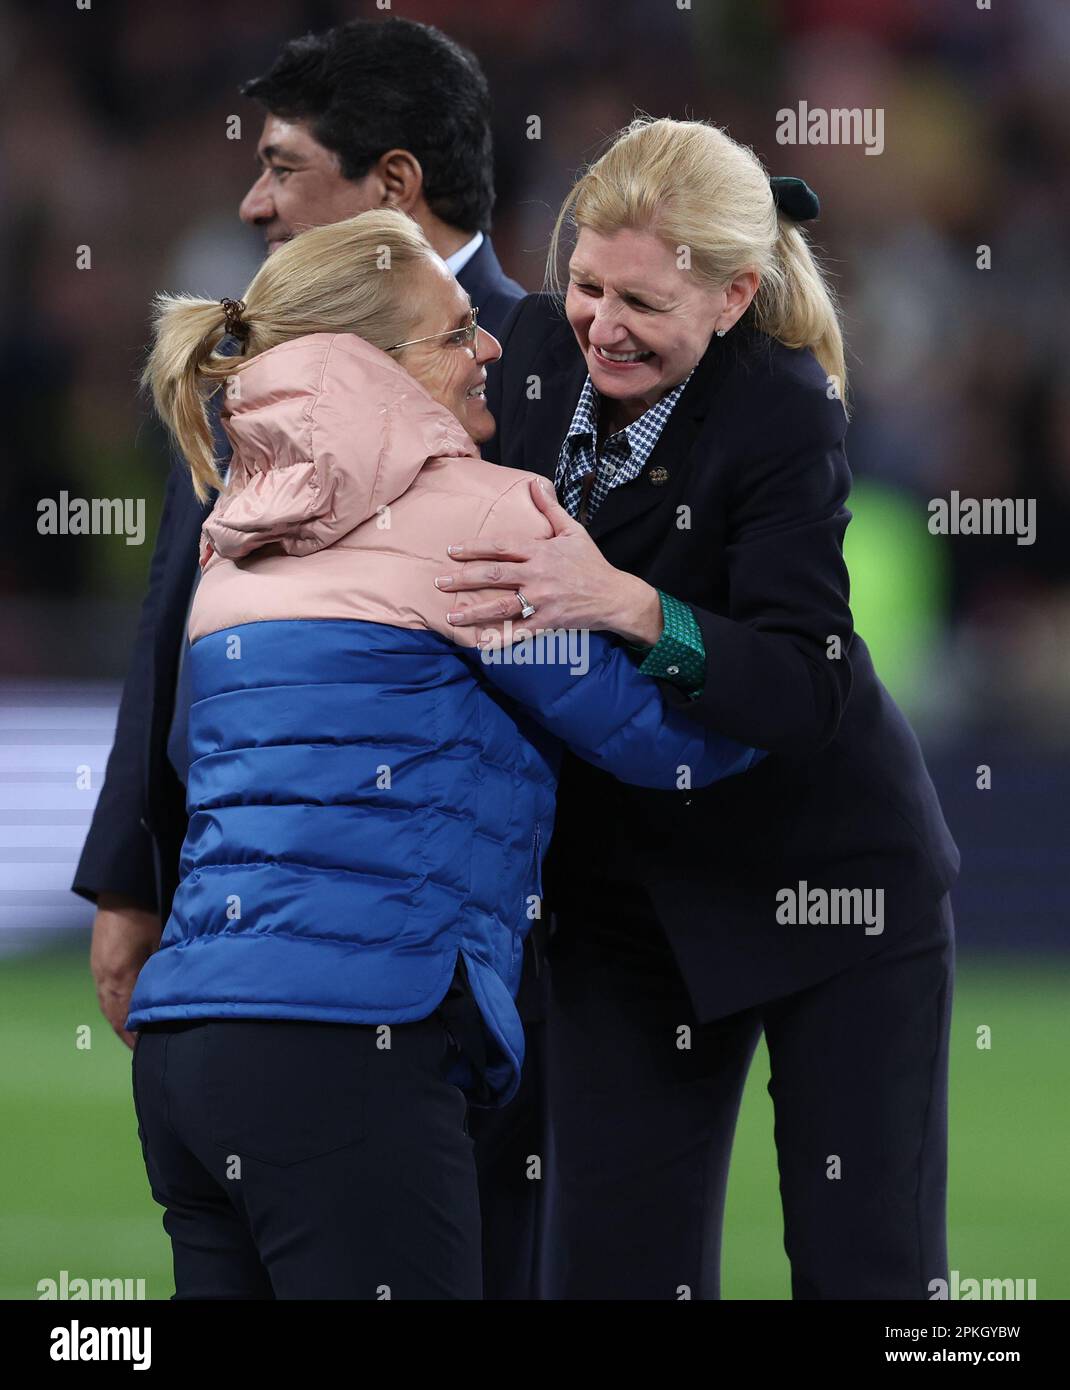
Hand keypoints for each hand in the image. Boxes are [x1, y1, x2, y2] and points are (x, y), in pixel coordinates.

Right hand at [90, 894, 161, 1048]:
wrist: (122, 890)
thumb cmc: (146, 914)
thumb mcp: (162, 943)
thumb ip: (165, 970)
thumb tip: (175, 995)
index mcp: (121, 976)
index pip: (128, 1018)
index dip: (139, 1036)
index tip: (151, 1049)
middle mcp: (106, 978)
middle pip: (116, 1017)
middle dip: (129, 1036)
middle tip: (144, 1051)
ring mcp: (99, 971)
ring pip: (108, 1008)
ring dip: (121, 1024)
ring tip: (135, 1039)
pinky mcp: (98, 964)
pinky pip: (105, 995)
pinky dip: (115, 1009)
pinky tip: (125, 1015)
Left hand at [434, 477, 663, 644]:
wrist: (614, 596)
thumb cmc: (591, 563)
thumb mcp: (573, 530)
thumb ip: (549, 509)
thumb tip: (535, 483)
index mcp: (541, 551)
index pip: (501, 547)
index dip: (474, 548)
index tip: (452, 551)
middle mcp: (538, 575)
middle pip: (494, 576)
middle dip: (463, 579)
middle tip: (439, 582)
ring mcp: (542, 601)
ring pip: (501, 606)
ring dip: (474, 611)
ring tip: (451, 616)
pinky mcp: (548, 622)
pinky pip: (519, 632)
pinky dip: (500, 639)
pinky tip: (480, 643)